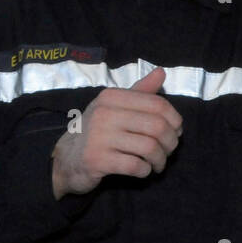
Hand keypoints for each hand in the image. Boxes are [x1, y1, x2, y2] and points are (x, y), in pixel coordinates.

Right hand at [51, 66, 183, 198]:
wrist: (65, 159)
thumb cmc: (98, 131)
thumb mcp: (116, 107)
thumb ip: (140, 92)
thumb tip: (161, 72)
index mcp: (112, 97)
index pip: (158, 105)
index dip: (175, 120)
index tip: (176, 132)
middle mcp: (104, 113)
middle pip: (157, 127)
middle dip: (171, 142)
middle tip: (169, 151)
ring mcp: (98, 137)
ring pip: (149, 148)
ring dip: (160, 159)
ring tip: (158, 164)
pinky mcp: (96, 160)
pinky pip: (135, 166)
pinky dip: (145, 170)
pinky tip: (143, 170)